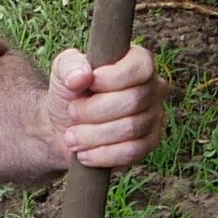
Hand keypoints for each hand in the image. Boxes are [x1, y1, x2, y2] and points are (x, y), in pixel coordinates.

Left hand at [45, 44, 167, 172]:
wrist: (65, 126)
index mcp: (139, 62)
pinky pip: (132, 152)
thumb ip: (69, 65)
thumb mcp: (63, 70)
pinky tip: (84, 154)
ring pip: (130, 128)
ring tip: (71, 136)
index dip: (111, 78)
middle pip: (132, 101)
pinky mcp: (149, 144)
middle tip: (72, 113)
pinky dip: (103, 155)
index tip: (87, 85)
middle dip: (93, 111)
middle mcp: (154, 88)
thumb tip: (81, 77)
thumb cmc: (70, 92)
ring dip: (93, 135)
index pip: (140, 67)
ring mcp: (154, 117)